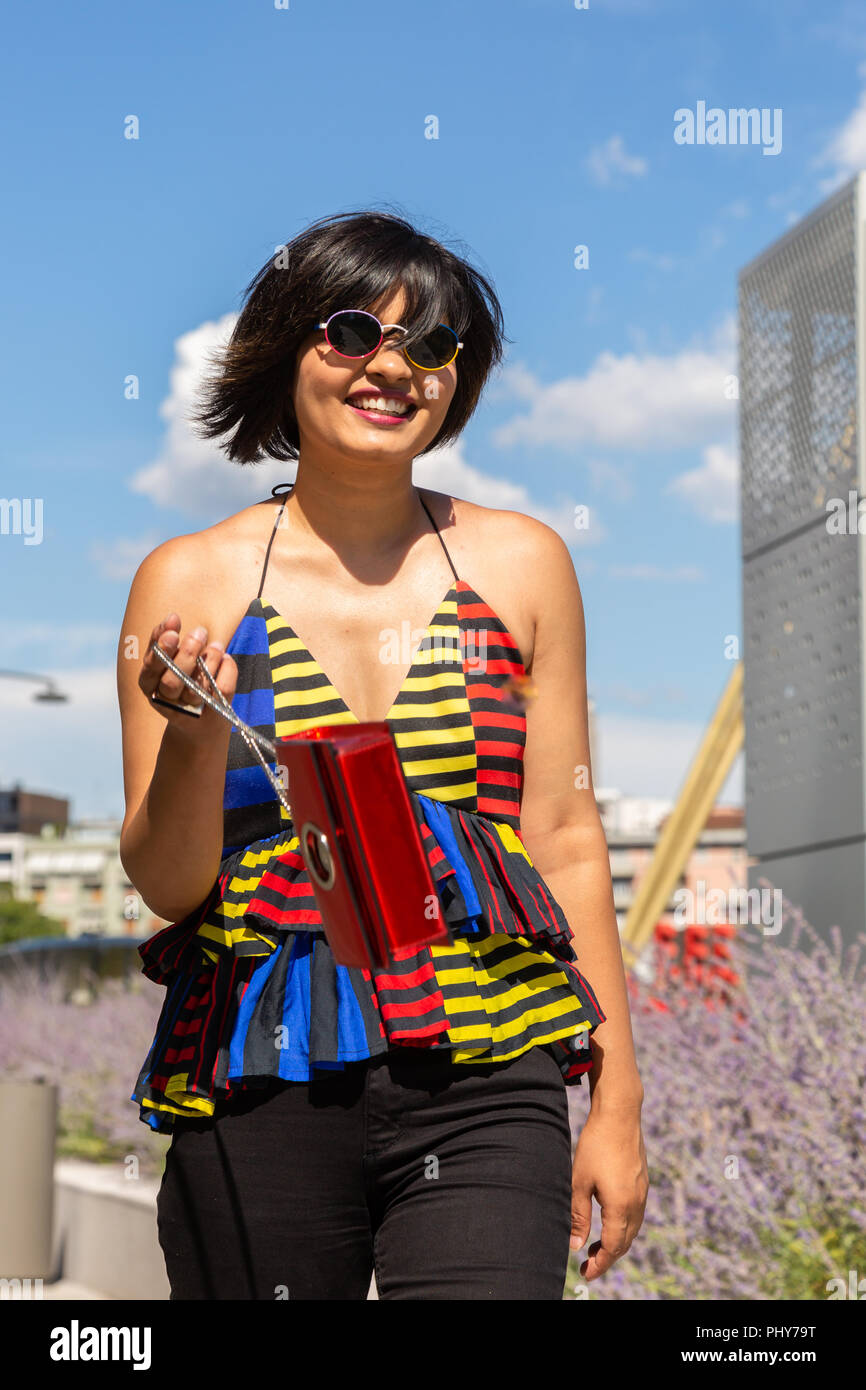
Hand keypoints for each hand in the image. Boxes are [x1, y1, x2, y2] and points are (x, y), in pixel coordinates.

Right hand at [140, 612, 236, 734]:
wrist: (199, 723)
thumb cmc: (180, 680)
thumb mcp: (168, 659)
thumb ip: (166, 639)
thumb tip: (172, 618)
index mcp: (149, 684)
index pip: (151, 665)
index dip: (162, 645)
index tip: (174, 626)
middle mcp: (165, 700)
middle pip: (172, 682)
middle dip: (186, 655)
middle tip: (199, 632)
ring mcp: (189, 709)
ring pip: (196, 688)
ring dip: (209, 661)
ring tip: (216, 644)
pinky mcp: (213, 712)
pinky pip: (221, 689)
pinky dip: (227, 669)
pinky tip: (226, 657)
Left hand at [569, 1106, 648, 1280]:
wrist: (619, 1114)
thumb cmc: (596, 1146)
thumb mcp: (579, 1182)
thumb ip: (578, 1216)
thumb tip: (575, 1246)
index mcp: (621, 1207)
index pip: (613, 1248)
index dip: (600, 1264)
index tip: (586, 1273)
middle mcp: (637, 1203)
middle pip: (625, 1242)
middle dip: (607, 1256)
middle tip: (588, 1263)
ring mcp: (642, 1192)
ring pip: (632, 1229)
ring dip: (616, 1241)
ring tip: (595, 1245)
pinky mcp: (642, 1182)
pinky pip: (635, 1214)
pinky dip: (623, 1226)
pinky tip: (608, 1220)